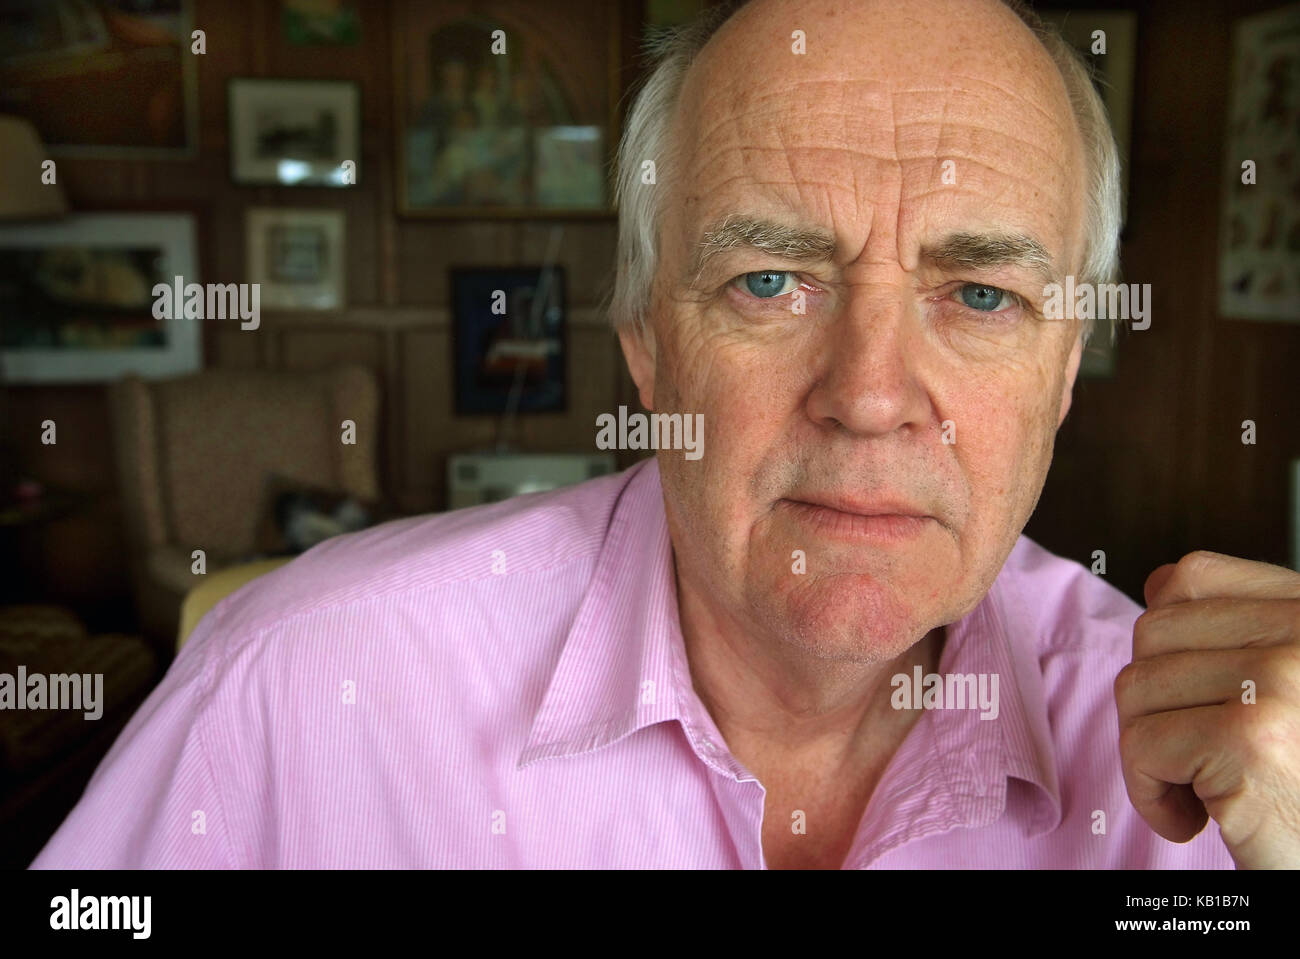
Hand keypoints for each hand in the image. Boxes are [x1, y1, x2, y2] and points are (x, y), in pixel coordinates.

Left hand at [1115, 550, 1299, 867]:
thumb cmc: (1295, 781)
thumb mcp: (1285, 679)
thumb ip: (1235, 625)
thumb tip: (1158, 582)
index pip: (1194, 576)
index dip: (1170, 637)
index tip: (1198, 694)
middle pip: (1152, 635)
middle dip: (1156, 704)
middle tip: (1203, 754)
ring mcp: (1281, 681)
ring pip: (1136, 688)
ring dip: (1153, 752)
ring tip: (1210, 786)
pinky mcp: (1249, 739)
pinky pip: (1141, 746)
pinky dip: (1151, 793)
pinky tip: (1201, 817)